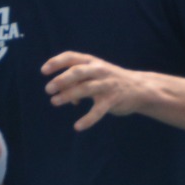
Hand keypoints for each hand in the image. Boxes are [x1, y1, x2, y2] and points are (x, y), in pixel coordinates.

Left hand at [42, 51, 159, 130]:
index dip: (56, 62)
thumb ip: (77, 82)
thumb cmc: (111, 81)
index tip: (43, 71)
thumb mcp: (95, 75)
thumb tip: (60, 94)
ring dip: (68, 95)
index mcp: (92, 62)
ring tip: (55, 102)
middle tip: (48, 89)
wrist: (140, 88)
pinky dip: (88, 119)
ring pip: (85, 89)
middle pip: (77, 71)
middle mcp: (99, 70)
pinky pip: (98, 110)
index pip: (71, 57)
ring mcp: (107, 85)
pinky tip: (78, 127)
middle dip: (61, 79)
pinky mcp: (113, 100)